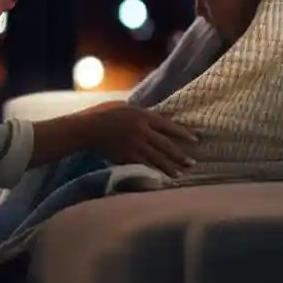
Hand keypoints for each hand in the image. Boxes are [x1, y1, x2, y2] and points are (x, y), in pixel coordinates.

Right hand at [77, 103, 197, 176]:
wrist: (87, 129)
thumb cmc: (102, 114)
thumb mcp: (124, 106)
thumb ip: (139, 112)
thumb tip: (154, 115)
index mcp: (142, 116)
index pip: (168, 126)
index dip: (183, 133)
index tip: (195, 139)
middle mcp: (142, 131)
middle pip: (166, 145)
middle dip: (180, 155)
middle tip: (192, 162)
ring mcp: (135, 145)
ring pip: (157, 158)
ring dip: (171, 166)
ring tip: (181, 173)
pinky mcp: (127, 157)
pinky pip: (145, 165)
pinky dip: (154, 171)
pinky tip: (162, 177)